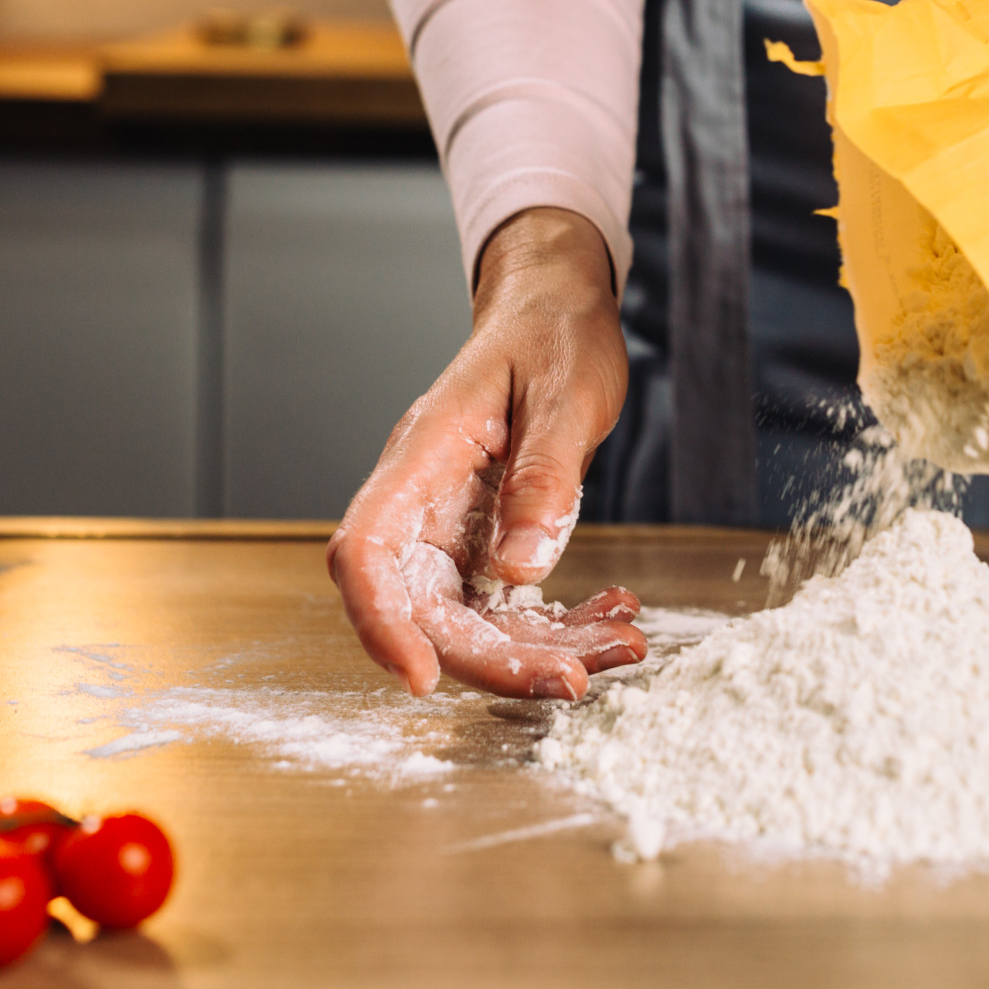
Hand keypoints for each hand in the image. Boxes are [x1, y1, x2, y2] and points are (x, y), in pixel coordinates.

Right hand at [324, 207, 644, 698]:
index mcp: (419, 457)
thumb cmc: (552, 331)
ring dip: (545, 650)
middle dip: (496, 660)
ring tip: (623, 648)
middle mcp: (423, 504)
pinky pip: (513, 605)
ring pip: (477, 621)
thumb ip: (544, 476)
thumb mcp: (563, 392)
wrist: (559, 305)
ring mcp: (454, 528)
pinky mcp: (489, 541)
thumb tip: (523, 567)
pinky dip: (564, 624)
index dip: (379, 622)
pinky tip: (614, 617)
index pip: (365, 551)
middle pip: (428, 609)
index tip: (419, 676)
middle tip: (576, 682)